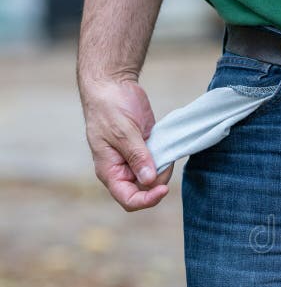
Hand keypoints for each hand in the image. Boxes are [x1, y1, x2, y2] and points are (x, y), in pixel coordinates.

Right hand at [80, 78, 172, 210]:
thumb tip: (149, 180)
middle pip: (144, 192)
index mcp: (109, 170)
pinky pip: (159, 165)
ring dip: (163, 170)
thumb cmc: (109, 107)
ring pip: (155, 180)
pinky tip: (165, 146)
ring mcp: (134, 162)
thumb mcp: (123, 132)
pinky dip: (165, 160)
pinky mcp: (146, 152)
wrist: (113, 86)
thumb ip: (137, 157)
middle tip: (164, 160)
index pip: (128, 199)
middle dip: (158, 182)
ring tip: (162, 148)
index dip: (147, 200)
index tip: (163, 188)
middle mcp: (121, 170)